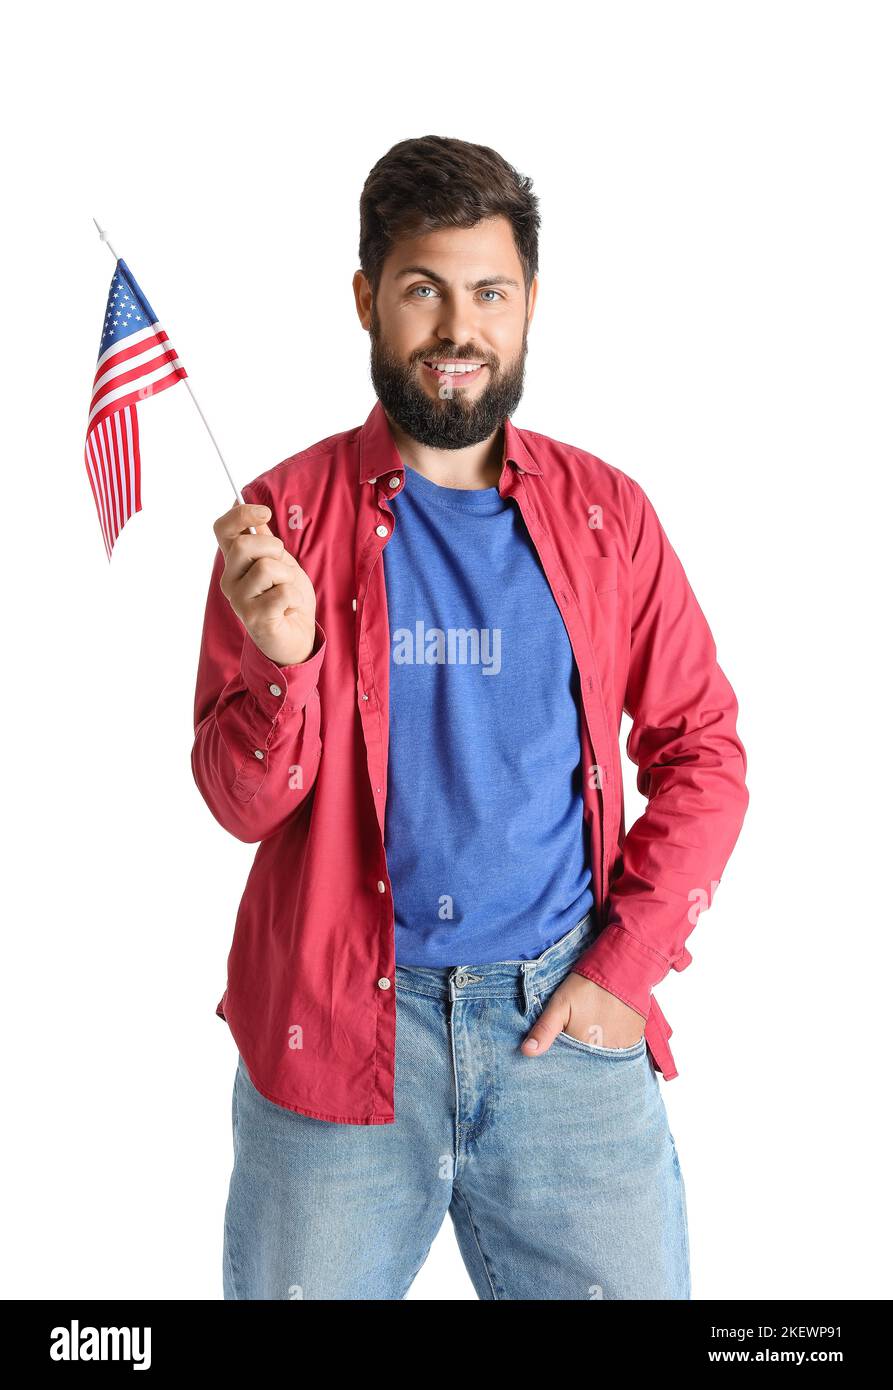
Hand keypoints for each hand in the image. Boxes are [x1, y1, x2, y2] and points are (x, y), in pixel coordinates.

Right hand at [214, 502, 316, 666]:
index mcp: (234, 563)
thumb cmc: (287, 599)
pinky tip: (289, 610)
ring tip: (287, 593)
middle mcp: (229, 580)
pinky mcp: (254, 618)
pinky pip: (283, 592)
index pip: (222, 529)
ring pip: (267, 568)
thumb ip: (265, 541)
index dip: (241, 514)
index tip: (265, 513)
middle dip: (274, 549)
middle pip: (245, 544)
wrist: (296, 638)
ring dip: (288, 578)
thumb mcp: (280, 563)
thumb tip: (251, 510)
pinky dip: (295, 598)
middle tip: (283, 571)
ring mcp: (238, 600)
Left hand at [521, 972, 645, 1054]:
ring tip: (593, 1033)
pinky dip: (613, 1045)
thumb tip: (526, 1052)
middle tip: (578, 1036)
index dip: (564, 1059)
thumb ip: (544, 1030)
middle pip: (588, 1063)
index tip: (560, 1049)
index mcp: (584, 1048)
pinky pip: (622, 1051)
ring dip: (598, 1051)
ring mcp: (623, 1049)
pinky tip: (607, 1031)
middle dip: (580, 1057)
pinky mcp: (635, 1041)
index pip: (570, 1065)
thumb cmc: (586, 986)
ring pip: (604, 1058)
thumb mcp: (559, 1004)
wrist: (622, 968)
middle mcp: (605, 1054)